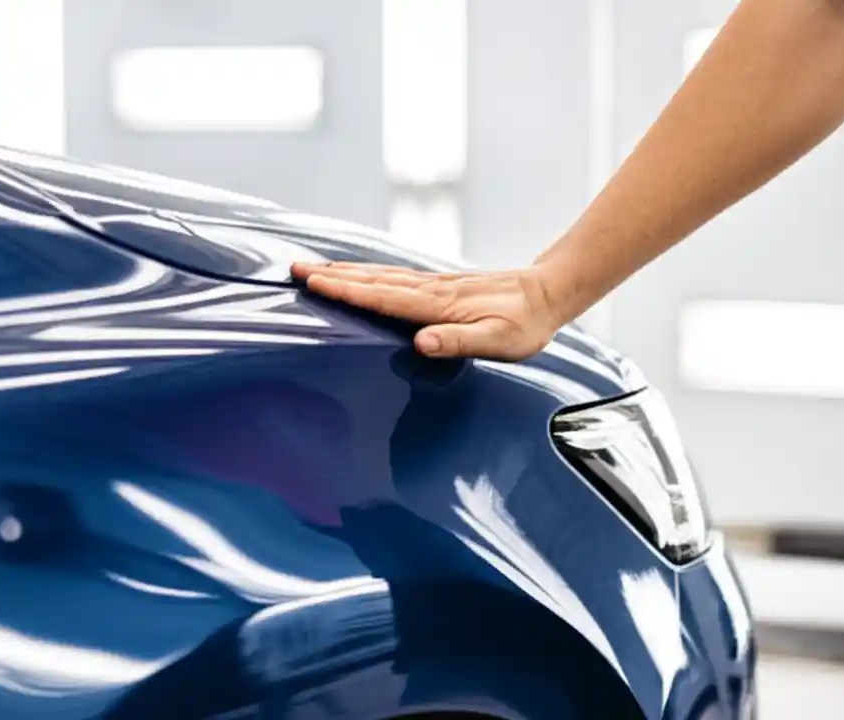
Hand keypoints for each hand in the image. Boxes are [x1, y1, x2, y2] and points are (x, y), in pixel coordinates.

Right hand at [290, 261, 566, 360]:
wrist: (548, 293)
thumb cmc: (526, 325)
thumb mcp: (499, 342)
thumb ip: (459, 342)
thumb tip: (421, 343)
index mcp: (438, 306)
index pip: (382, 297)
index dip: (346, 291)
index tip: (313, 283)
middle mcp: (430, 290)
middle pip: (372, 280)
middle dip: (332, 275)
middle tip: (295, 268)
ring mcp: (433, 285)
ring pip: (380, 275)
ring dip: (345, 272)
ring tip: (314, 269)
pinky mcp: (438, 286)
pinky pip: (393, 277)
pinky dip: (367, 273)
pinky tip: (358, 274)